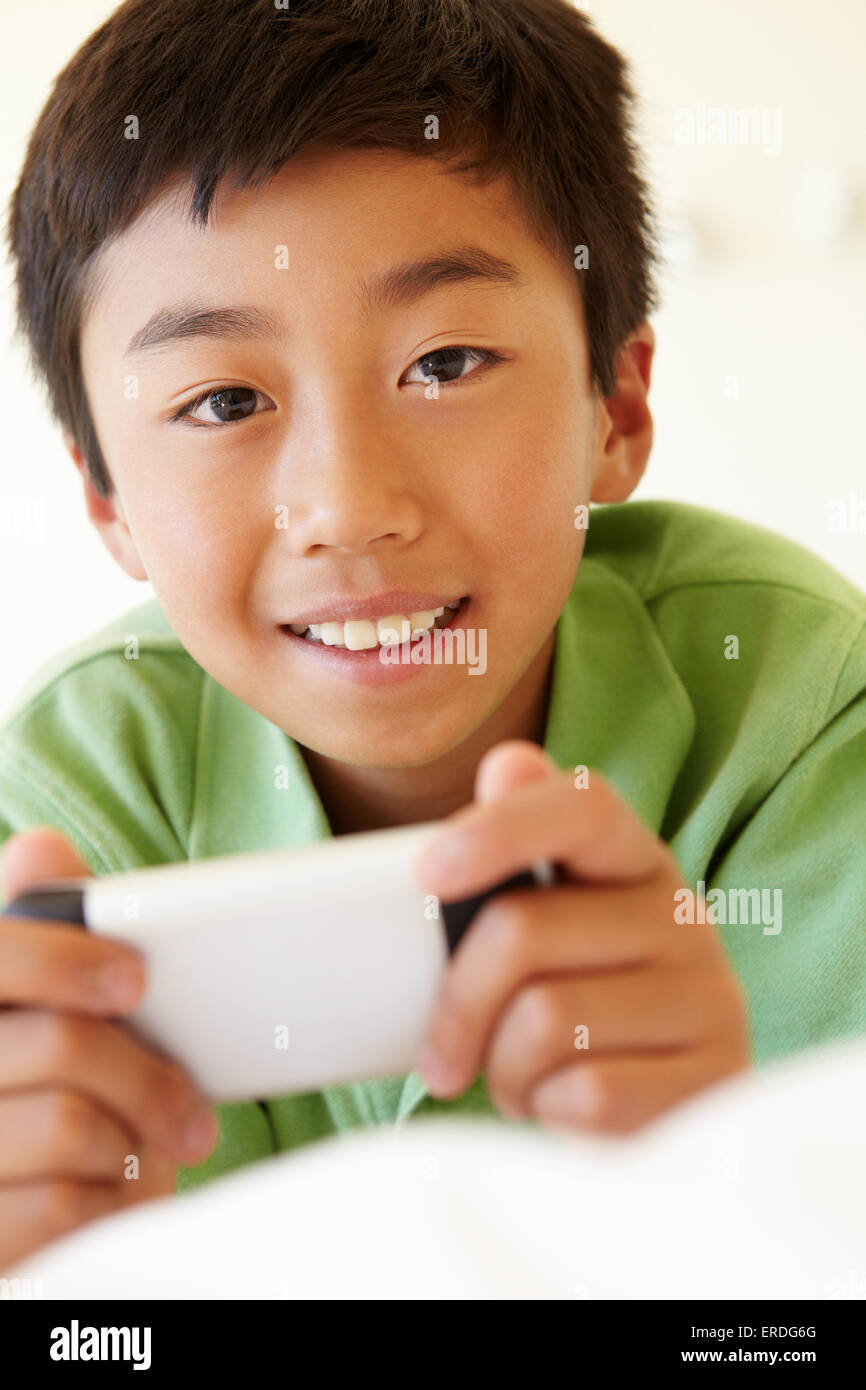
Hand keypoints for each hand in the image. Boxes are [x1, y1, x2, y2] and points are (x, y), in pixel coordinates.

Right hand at [0, 828, 218, 1271]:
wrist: (20, 1209)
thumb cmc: (31, 1099)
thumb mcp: (27, 1009)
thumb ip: (35, 931)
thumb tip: (42, 848)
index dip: (62, 961)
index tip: (133, 979)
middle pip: (60, 1046)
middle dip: (146, 1074)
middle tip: (192, 1110)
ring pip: (72, 1126)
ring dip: (135, 1141)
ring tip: (147, 1153)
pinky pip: (64, 1207)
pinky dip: (116, 1201)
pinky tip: (118, 1199)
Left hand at [413, 742, 750, 1134]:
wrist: (648, 1121)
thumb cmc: (571, 1012)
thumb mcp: (541, 928)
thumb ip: (516, 851)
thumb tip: (507, 762)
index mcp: (633, 860)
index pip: (581, 806)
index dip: (500, 828)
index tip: (425, 874)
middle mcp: (683, 915)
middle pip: (522, 931)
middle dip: (458, 1007)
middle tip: (445, 1057)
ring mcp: (710, 997)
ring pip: (545, 1021)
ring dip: (503, 1072)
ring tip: (519, 1081)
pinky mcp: (716, 1079)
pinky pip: (588, 1094)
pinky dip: (549, 1112)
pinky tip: (564, 1109)